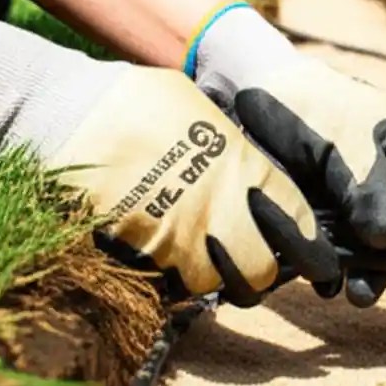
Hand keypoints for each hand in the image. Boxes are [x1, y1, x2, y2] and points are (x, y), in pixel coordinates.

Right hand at [0, 0, 337, 304]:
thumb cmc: (136, 100)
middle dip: (264, 277)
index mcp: (242, 162)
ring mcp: (179, 229)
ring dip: (216, 281)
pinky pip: (170, 283)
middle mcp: (218, 201)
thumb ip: (237, 149)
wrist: (67, 111)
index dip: (310, 248)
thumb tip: (261, 178)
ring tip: (209, 265)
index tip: (318, 264)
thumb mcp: (202, 112)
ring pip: (216, 284)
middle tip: (259, 273)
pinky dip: (175, 281)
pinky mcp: (140, 250)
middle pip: (263, 269)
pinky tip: (172, 261)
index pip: (297, 219)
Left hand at [229, 58, 385, 315]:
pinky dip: (338, 275)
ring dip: (376, 279)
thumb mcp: (343, 139)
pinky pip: (345, 257)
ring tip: (357, 296)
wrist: (249, 101)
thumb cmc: (310, 105)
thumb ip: (369, 185)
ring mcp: (368, 205)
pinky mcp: (333, 222)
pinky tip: (327, 286)